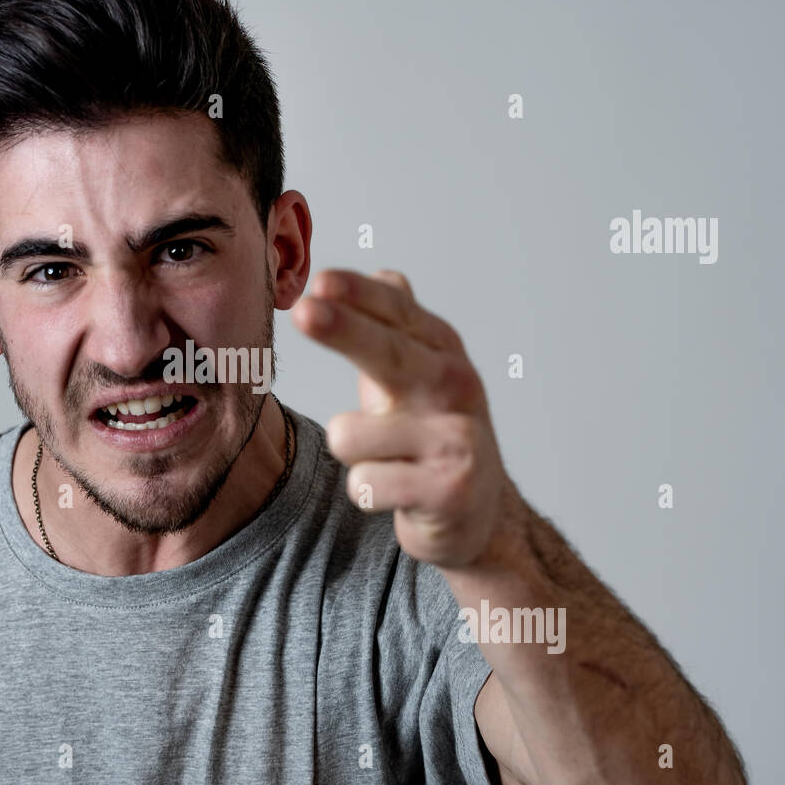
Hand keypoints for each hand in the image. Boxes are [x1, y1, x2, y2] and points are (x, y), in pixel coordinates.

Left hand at [291, 268, 519, 567]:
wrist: (477, 511)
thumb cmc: (429, 433)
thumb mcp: (416, 375)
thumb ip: (396, 326)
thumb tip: (386, 273)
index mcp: (441, 351)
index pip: (396, 314)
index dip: (358, 296)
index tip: (321, 281)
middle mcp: (455, 386)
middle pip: (389, 355)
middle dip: (346, 331)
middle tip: (307, 312)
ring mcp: (457, 439)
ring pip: (350, 435)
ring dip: (352, 451)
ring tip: (386, 459)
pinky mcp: (450, 489)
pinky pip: (364, 483)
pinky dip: (366, 491)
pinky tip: (397, 490)